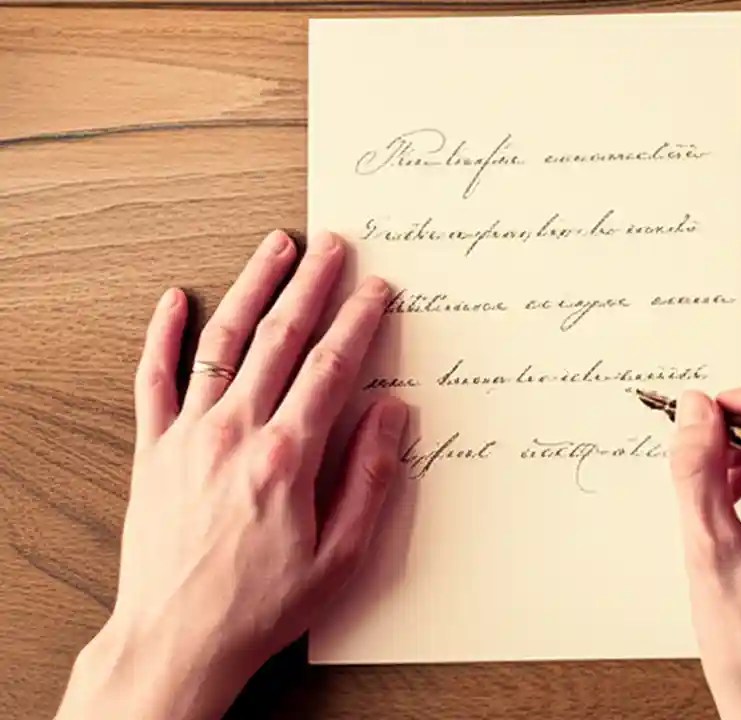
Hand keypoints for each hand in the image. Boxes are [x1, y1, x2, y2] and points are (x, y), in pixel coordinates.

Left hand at [56, 230, 405, 719]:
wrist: (177, 640)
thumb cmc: (260, 606)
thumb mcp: (340, 557)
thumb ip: (370, 478)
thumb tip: (391, 413)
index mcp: (287, 456)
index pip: (332, 367)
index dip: (359, 320)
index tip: (377, 289)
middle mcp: (234, 433)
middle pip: (279, 338)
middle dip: (312, 284)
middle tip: (332, 244)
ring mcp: (188, 437)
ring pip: (221, 342)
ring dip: (251, 288)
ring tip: (274, 247)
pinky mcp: (154, 452)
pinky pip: (154, 380)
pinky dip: (162, 336)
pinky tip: (174, 301)